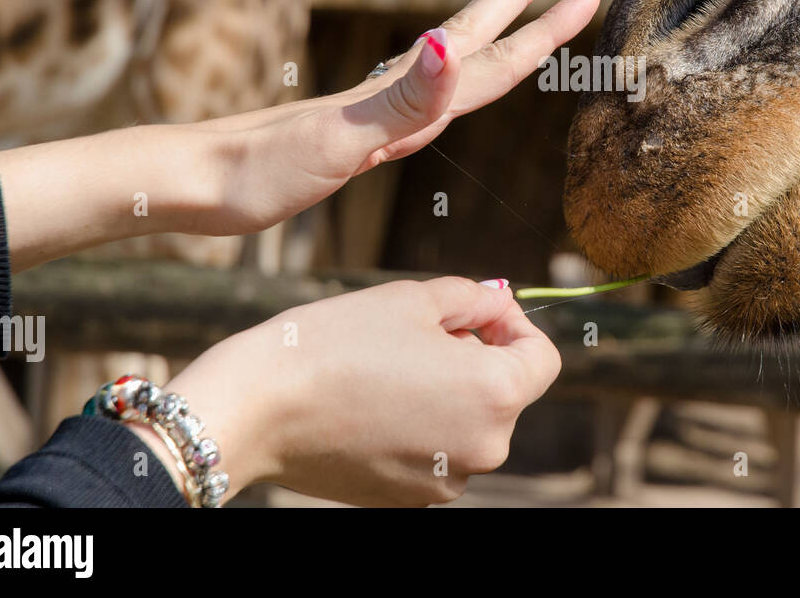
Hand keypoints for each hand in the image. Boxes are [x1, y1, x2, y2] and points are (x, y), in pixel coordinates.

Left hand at [0, 0, 599, 269]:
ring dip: (495, 26)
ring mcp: (379, 108)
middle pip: (476, 36)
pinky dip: (456, 71)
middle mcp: (398, 92)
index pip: (488, 48)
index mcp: (404, 94)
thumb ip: (400, 97)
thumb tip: (451, 41)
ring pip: (455, 57)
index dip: (538, 20)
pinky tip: (447, 70)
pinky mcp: (359, 130)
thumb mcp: (336, 141)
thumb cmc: (259, 170)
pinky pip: (428, 92)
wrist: (193, 180)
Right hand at [140, 276, 561, 505]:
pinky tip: (374, 399)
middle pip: (506, 391)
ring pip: (469, 420)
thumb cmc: (336, 343)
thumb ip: (473, 299)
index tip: (478, 309)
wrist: (257, 409)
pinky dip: (421, 422)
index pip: (542, 358)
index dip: (515, 324)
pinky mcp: (411, 500)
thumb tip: (499, 302)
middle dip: (477, 354)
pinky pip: (437, 450)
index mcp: (496, 395)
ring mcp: (448, 482)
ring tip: (390, 364)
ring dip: (448, 388)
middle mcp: (485, 448)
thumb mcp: (414, 299)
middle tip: (421, 329)